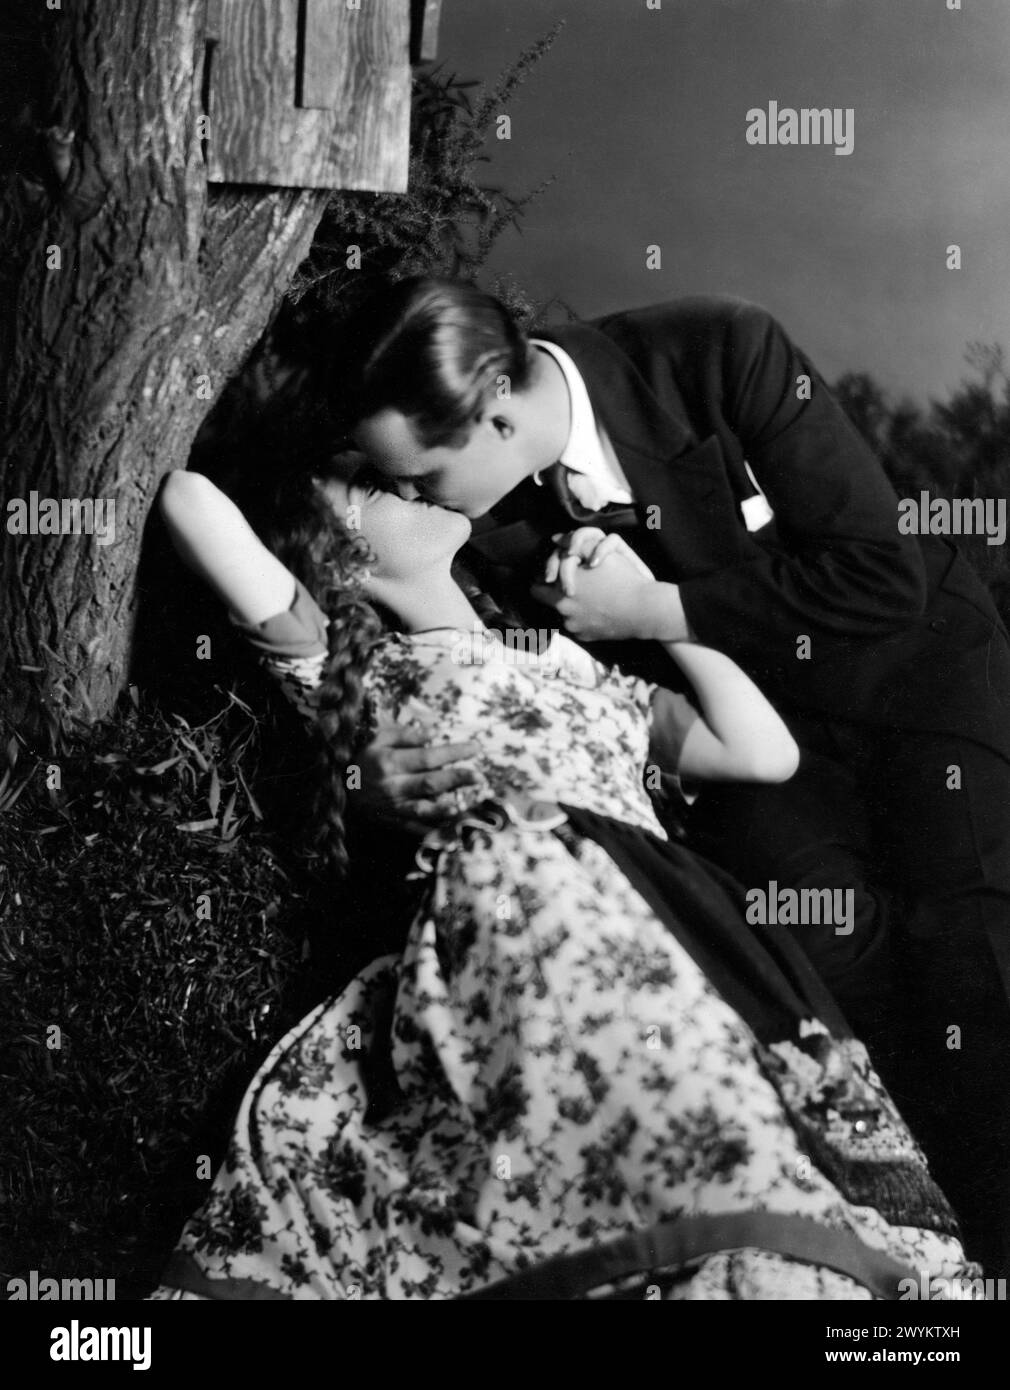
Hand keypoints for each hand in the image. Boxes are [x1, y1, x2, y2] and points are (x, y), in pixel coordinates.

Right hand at [356, 715, 481, 833]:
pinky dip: (432, 831)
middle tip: (480, 776)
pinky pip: (415, 829)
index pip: (428, 756)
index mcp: (390, 762)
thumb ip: (403, 734)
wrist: (338, 789)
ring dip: (448, 808)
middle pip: (431, 783)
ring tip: (465, 804)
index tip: (475, 748)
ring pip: (425, 809)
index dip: (454, 752)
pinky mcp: (392, 822)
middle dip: (458, 779)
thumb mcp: (377, 739)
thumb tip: (431, 733)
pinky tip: (450, 829)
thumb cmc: (362, 759)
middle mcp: (393, 786)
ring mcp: (393, 807)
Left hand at [531, 530, 657, 641]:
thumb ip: (574, 546)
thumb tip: (556, 540)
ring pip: (564, 614)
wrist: (643, 609)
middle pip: (547, 602)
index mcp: (561, 591)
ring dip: (572, 607)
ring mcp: (574, 626)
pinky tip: (598, 611)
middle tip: (569, 587)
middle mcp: (563, 610)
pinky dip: (584, 619)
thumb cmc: (622, 578)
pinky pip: (578, 626)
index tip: (552, 577)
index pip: (536, 588)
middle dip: (554, 595)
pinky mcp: (585, 637)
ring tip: (590, 599)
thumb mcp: (598, 553)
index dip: (544, 581)